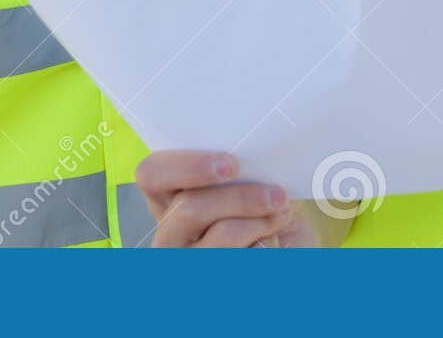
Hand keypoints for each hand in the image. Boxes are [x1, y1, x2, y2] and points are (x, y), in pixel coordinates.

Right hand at [134, 150, 316, 247]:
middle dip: (239, 198)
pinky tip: (273, 245)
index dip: (187, 166)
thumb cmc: (266, 210)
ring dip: (259, 222)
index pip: (152, 173)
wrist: (290, 252)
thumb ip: (238, 169)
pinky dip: (266, 248)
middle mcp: (169, 234)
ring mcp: (189, 262)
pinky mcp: (213, 284)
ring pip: (221, 236)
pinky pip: (244, 260)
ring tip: (280, 214)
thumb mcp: (253, 182)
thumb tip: (250, 158)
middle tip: (276, 195)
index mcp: (168, 197)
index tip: (231, 165)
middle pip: (188, 208)